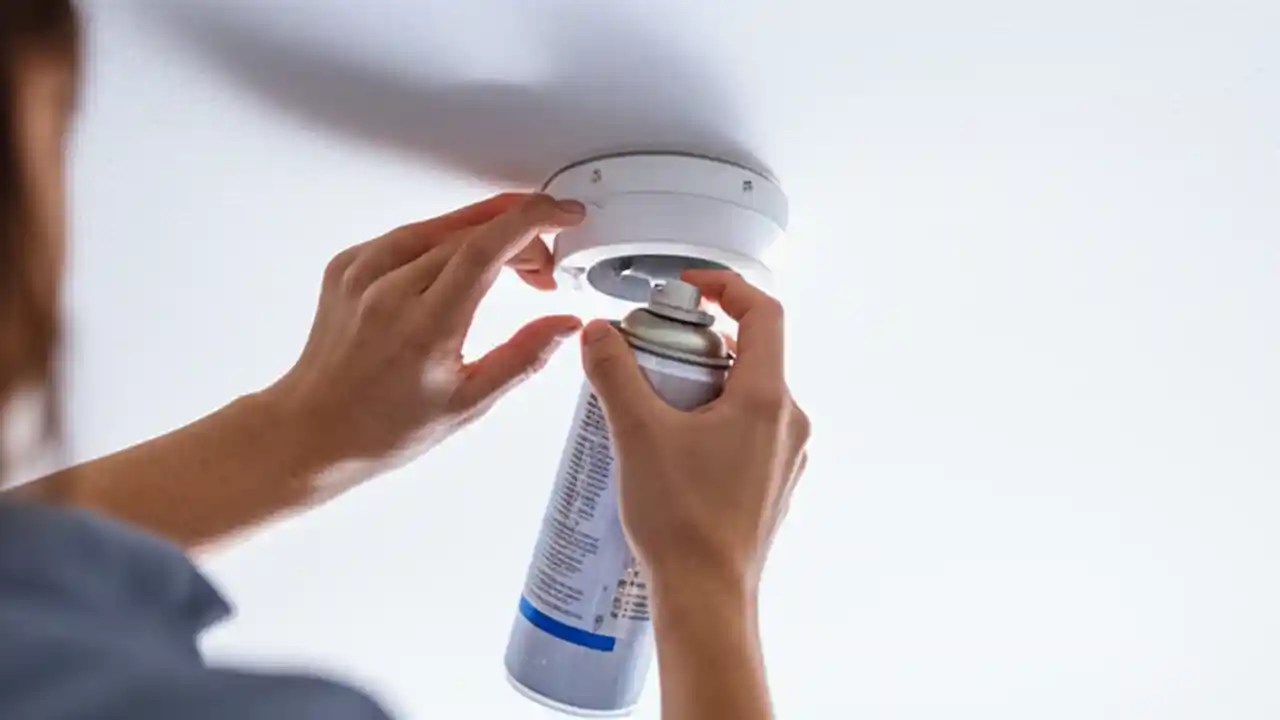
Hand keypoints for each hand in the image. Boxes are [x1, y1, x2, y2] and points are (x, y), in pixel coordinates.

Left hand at [267, 193, 585, 493]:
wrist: (314, 431)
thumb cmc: (384, 426)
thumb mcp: (469, 403)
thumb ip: (523, 357)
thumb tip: (564, 324)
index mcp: (424, 326)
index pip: (485, 249)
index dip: (532, 221)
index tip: (562, 213)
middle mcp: (388, 291)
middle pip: (470, 233)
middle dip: (520, 236)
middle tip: (542, 266)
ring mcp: (361, 272)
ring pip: (439, 226)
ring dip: (485, 231)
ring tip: (510, 260)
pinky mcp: (346, 265)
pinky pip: (406, 234)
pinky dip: (443, 238)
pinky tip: (460, 259)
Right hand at [580, 270, 809, 596]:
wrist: (706, 598)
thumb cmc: (683, 523)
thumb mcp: (636, 433)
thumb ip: (614, 373)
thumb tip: (598, 334)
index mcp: (767, 399)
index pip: (763, 313)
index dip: (727, 287)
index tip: (690, 288)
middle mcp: (788, 424)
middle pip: (750, 355)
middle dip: (696, 346)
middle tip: (651, 356)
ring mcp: (783, 458)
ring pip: (746, 397)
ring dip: (701, 387)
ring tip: (651, 407)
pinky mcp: (770, 485)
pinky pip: (744, 434)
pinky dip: (709, 423)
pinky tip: (668, 450)